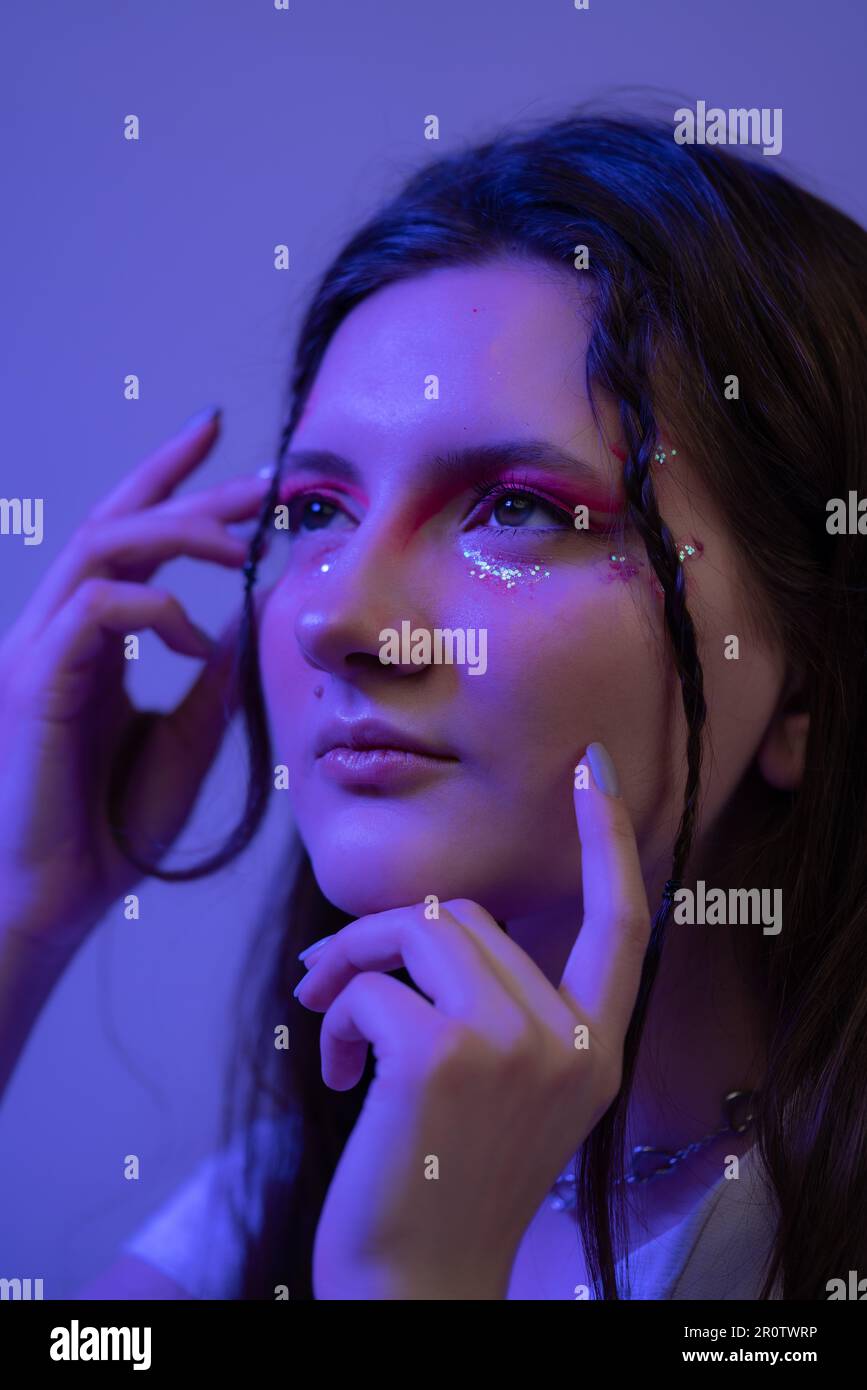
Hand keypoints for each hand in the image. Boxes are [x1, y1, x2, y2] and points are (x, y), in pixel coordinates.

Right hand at [0, 409, 271, 951]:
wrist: (57, 898)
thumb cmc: (114, 826)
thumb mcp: (187, 739)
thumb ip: (212, 678)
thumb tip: (247, 618)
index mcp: (91, 640)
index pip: (127, 537)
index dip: (166, 478)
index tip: (217, 435)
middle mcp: (57, 631)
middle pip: (116, 523)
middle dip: (189, 488)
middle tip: (264, 476)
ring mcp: (38, 650)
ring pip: (99, 545)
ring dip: (179, 531)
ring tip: (244, 544)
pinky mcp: (34, 680)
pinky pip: (97, 608)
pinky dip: (158, 611)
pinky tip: (198, 642)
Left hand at [296, 744, 651, 1299]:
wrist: (418, 1287)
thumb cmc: (447, 1185)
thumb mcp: (508, 1093)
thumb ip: (500, 1009)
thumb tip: (422, 927)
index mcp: (597, 1050)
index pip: (623, 923)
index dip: (607, 842)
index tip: (590, 771)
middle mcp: (572, 1043)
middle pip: (470, 920)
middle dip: (388, 942)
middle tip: (332, 988)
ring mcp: (515, 1046)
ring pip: (419, 933)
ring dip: (355, 967)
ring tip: (333, 1026)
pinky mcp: (444, 1055)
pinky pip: (373, 983)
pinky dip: (337, 1016)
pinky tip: (340, 1071)